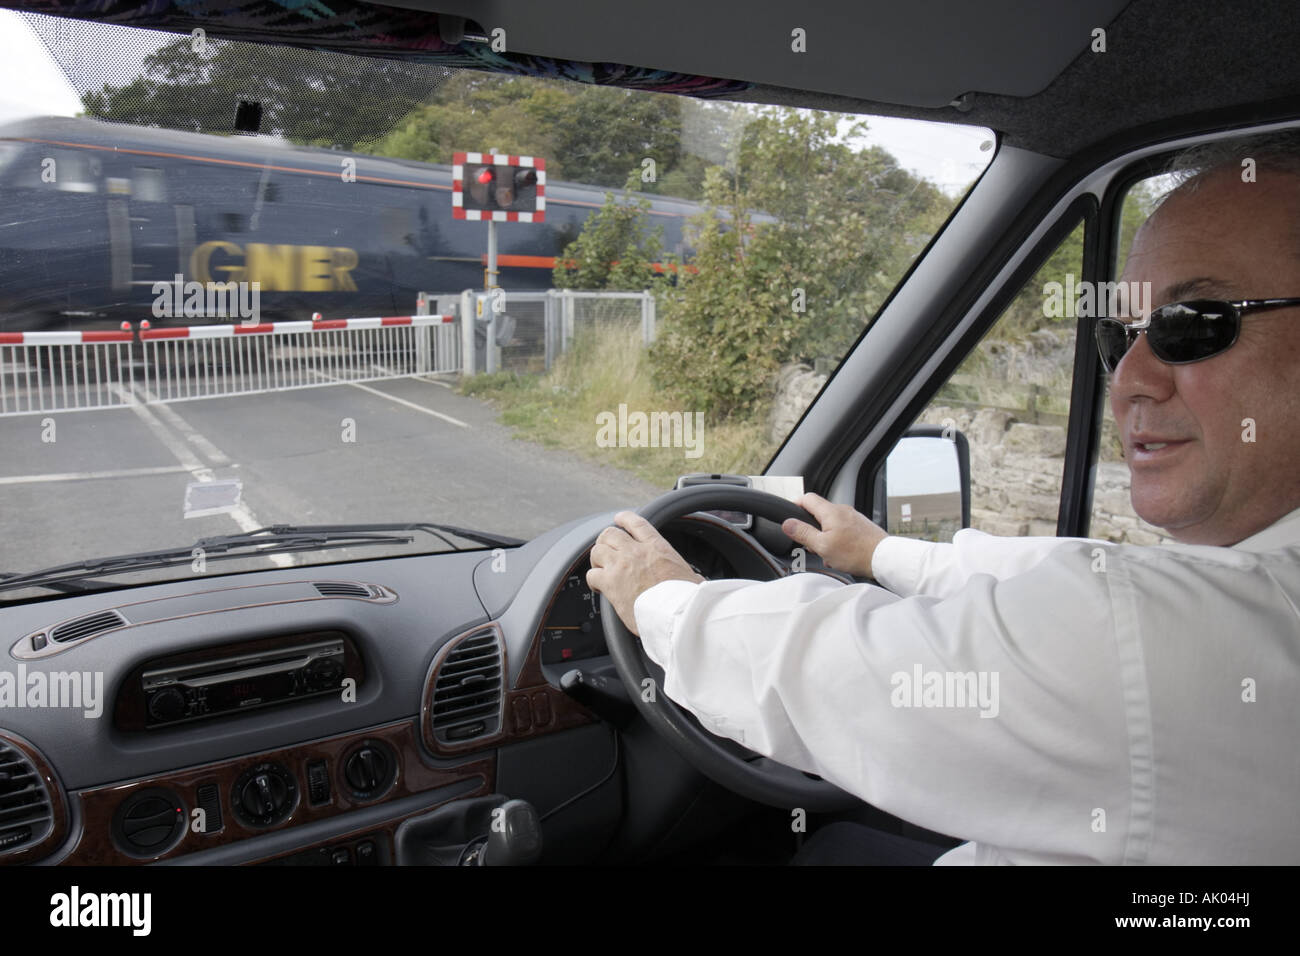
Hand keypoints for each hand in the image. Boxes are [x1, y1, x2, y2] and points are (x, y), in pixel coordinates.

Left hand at [586, 511, 704, 634]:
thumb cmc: (686, 600)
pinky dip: (593, 581)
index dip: (624, 518)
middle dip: (605, 541)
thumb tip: (697, 581)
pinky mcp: (610, 584)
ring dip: (597, 560)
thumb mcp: (692, 578)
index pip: (636, 523)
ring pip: (597, 551)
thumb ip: (689, 574)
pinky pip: (592, 575)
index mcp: (657, 547)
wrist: (675, 615)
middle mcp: (636, 552)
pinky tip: (598, 588)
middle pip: (610, 534)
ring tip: (600, 569)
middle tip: (606, 551)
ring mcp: (621, 566)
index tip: (619, 519)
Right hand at [781, 492, 887, 578]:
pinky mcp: (861, 526)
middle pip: (819, 512)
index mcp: (830, 511)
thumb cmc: (856, 553)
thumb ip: (803, 533)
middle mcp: (843, 510)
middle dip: (811, 528)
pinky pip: (843, 528)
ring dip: (825, 536)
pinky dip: (837, 539)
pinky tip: (840, 554)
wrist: (885, 558)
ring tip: (828, 554)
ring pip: (831, 522)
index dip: (795, 505)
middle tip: (811, 545)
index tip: (791, 517)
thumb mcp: (822, 546)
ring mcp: (853, 517)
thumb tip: (788, 524)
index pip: (807, 498)